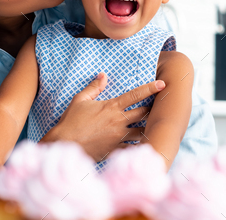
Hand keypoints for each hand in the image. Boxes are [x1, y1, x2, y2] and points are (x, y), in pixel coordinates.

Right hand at [41, 72, 165, 161]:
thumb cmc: (70, 121)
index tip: (163, 83)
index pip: (135, 95)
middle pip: (144, 113)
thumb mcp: (80, 100)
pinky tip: (146, 144)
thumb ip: (93, 87)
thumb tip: (103, 75)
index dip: (150, 88)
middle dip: (153, 109)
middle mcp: (118, 121)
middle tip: (159, 106)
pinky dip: (140, 145)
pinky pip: (133, 147)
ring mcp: (118, 136)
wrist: (63, 144)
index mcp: (111, 107)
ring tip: (156, 125)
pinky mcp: (116, 149)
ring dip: (149, 127)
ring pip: (143, 131)